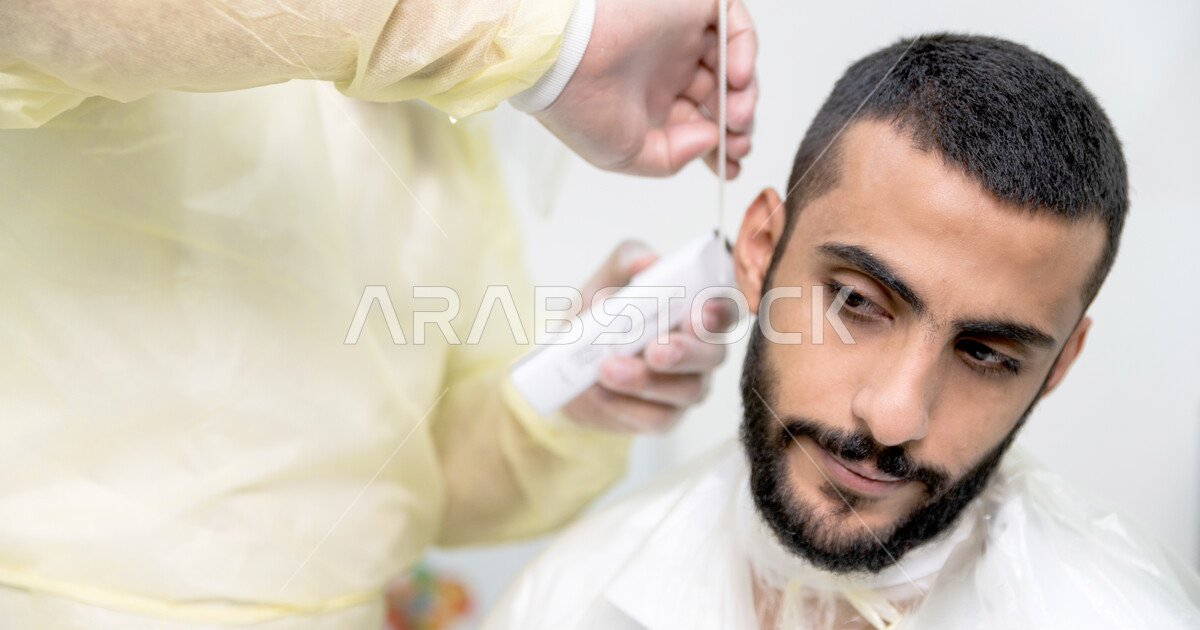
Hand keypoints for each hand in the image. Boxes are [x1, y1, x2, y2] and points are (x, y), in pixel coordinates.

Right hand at [534, 0, 757, 176]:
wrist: (560, 56)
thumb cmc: (575, 102)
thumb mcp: (625, 154)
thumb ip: (673, 157)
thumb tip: (710, 142)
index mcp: (649, 102)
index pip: (698, 123)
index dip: (719, 147)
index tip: (730, 168)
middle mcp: (666, 69)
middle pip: (721, 96)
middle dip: (736, 126)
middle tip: (738, 144)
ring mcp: (680, 39)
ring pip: (732, 64)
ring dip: (744, 95)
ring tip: (737, 117)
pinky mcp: (690, 9)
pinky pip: (733, 25)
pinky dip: (745, 52)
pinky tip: (737, 79)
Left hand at [563, 241, 737, 432]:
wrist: (564, 365)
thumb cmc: (598, 316)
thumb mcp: (605, 281)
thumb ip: (627, 261)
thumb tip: (647, 262)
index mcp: (695, 312)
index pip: (726, 310)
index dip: (721, 312)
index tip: (699, 311)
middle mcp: (701, 351)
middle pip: (713, 355)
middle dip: (685, 353)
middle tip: (654, 350)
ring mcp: (686, 387)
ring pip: (686, 391)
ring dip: (646, 381)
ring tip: (608, 369)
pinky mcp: (665, 417)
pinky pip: (658, 418)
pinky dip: (627, 406)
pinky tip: (601, 392)